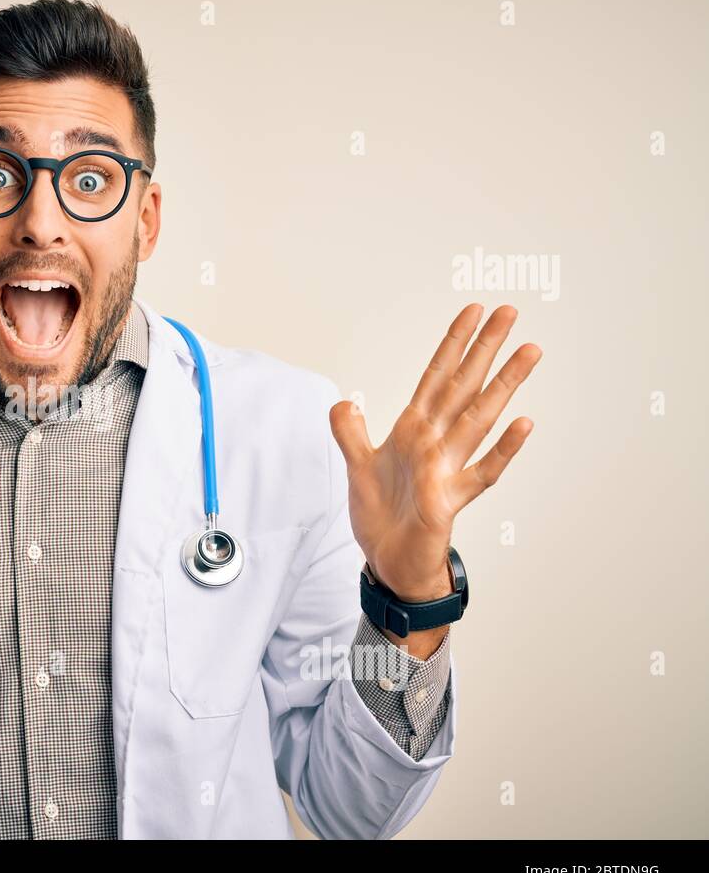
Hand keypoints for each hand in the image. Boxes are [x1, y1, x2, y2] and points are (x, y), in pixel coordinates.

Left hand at [329, 303, 541, 607]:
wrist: (389, 562)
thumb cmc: (382, 516)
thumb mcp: (357, 467)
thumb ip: (350, 432)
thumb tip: (344, 400)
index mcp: (414, 430)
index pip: (436, 377)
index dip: (453, 344)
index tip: (473, 310)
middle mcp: (436, 443)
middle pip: (464, 386)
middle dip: (485, 348)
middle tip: (510, 311)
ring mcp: (447, 469)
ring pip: (479, 418)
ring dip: (504, 385)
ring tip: (528, 351)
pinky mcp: (450, 500)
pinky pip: (482, 472)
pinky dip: (503, 449)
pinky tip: (524, 425)